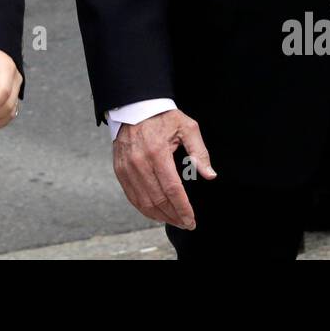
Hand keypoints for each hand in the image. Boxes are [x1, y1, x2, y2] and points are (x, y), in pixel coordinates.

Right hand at [112, 108, 216, 228]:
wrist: (134, 106)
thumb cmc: (163, 117)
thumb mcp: (187, 127)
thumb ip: (200, 151)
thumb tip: (210, 175)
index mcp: (157, 152)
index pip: (173, 190)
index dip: (183, 209)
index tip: (192, 220)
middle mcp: (139, 162)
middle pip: (158, 200)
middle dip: (174, 216)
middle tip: (186, 224)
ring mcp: (127, 168)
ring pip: (143, 202)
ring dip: (160, 216)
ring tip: (174, 221)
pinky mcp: (120, 170)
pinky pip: (132, 196)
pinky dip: (144, 209)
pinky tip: (157, 213)